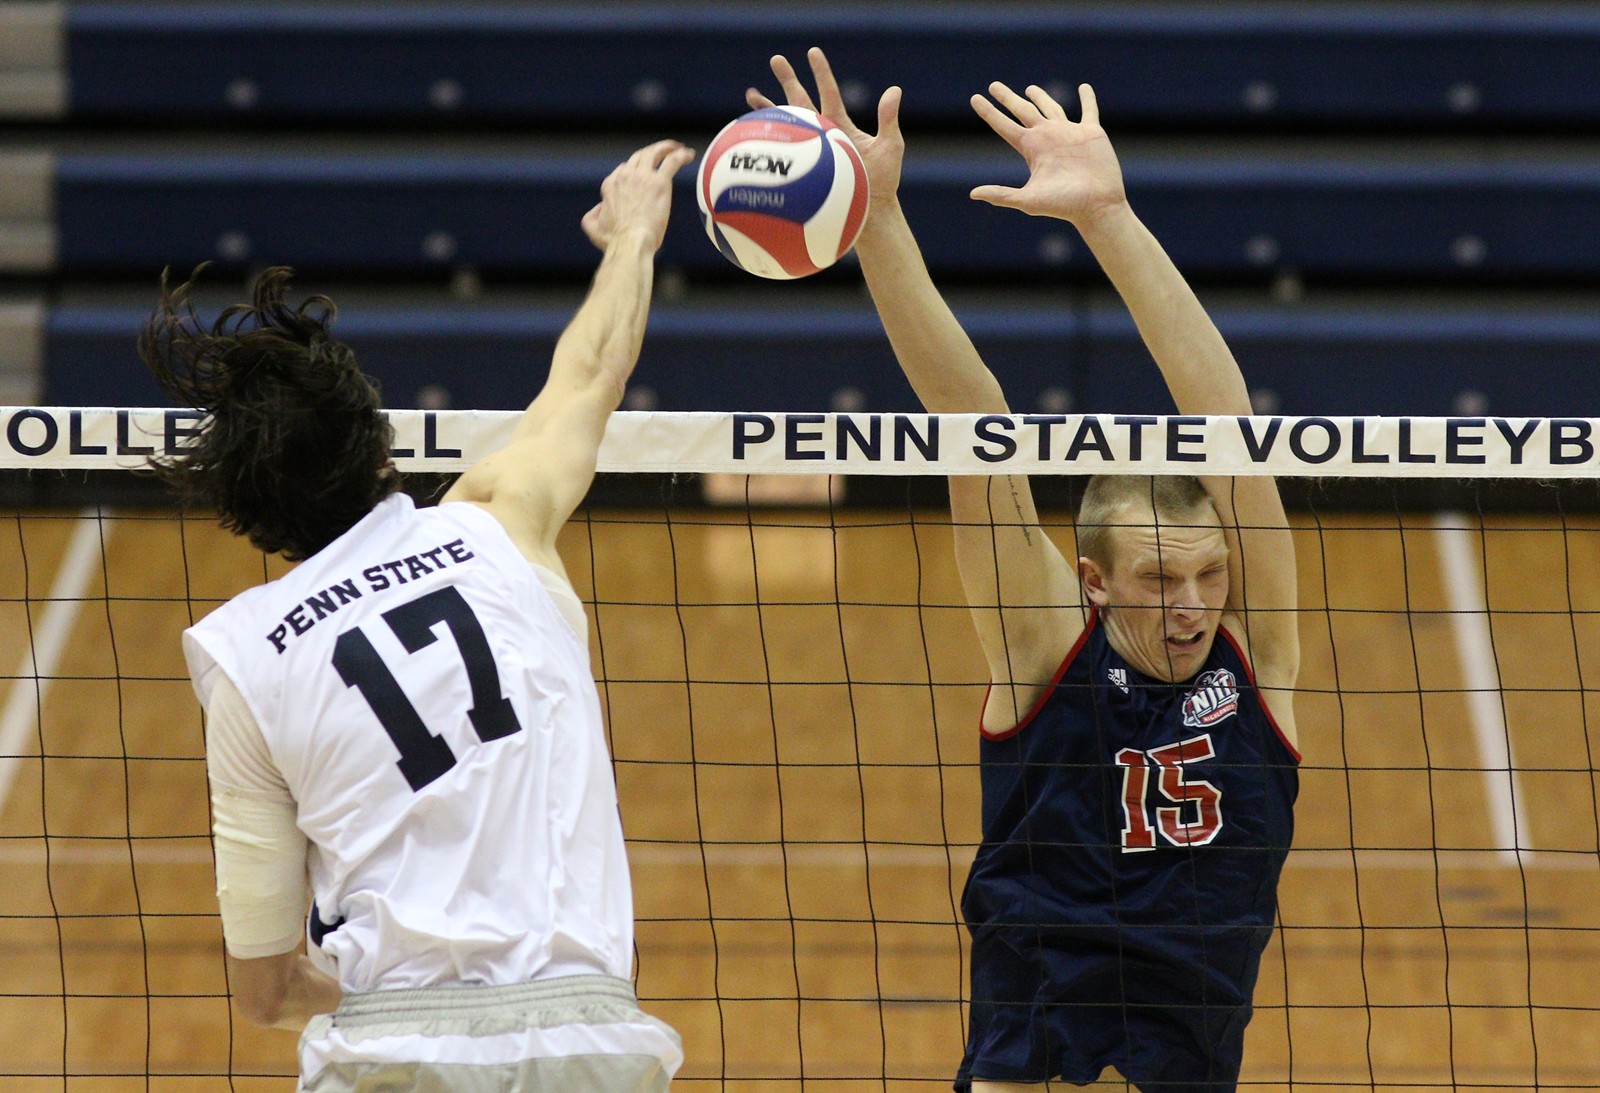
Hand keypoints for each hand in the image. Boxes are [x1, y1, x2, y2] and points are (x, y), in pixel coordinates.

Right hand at [581, 140, 696, 251]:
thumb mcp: (593, 228)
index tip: (645, 177)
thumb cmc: (614, 241)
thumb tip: (598, 208)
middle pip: (640, 156)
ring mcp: (642, 177)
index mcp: (611, 184)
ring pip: (655, 152)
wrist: (631, 243)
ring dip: (667, 147)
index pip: (624, 169)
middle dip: (652, 152)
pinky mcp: (659, 182)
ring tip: (679, 148)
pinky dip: (681, 155)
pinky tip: (689, 155)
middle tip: (664, 153)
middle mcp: (625, 175)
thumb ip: (592, 216)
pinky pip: (672, 161)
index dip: (635, 171)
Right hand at [745, 46, 902, 212]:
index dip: (821, 73)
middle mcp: (822, 134)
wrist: (870, 214)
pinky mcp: (803, 169)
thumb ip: (888, 120)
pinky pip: (782, 155)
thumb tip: (894, 90)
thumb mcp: (890, 148)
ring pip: (786, 125)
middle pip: (801, 101)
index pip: (828, 93)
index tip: (812, 53)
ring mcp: (811, 151)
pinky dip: (767, 146)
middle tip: (776, 59)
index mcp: (840, 125)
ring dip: (769, 110)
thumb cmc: (883, 182)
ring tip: (750, 95)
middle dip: (788, 80)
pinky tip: (751, 139)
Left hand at [969, 82, 1126, 226]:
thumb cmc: (1063, 205)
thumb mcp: (1028, 200)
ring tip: (1029, 89)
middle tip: (994, 85)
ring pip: (1051, 108)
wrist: (1096, 205)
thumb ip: (1001, 195)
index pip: (1004, 126)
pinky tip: (1084, 88)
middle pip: (1023, 111)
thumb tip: (973, 194)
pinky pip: (1089, 110)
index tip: (975, 98)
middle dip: (1008, 98)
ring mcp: (1069, 134)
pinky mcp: (1091, 133)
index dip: (989, 112)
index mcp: (1031, 149)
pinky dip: (1088, 99)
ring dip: (1041, 97)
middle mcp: (1047, 138)